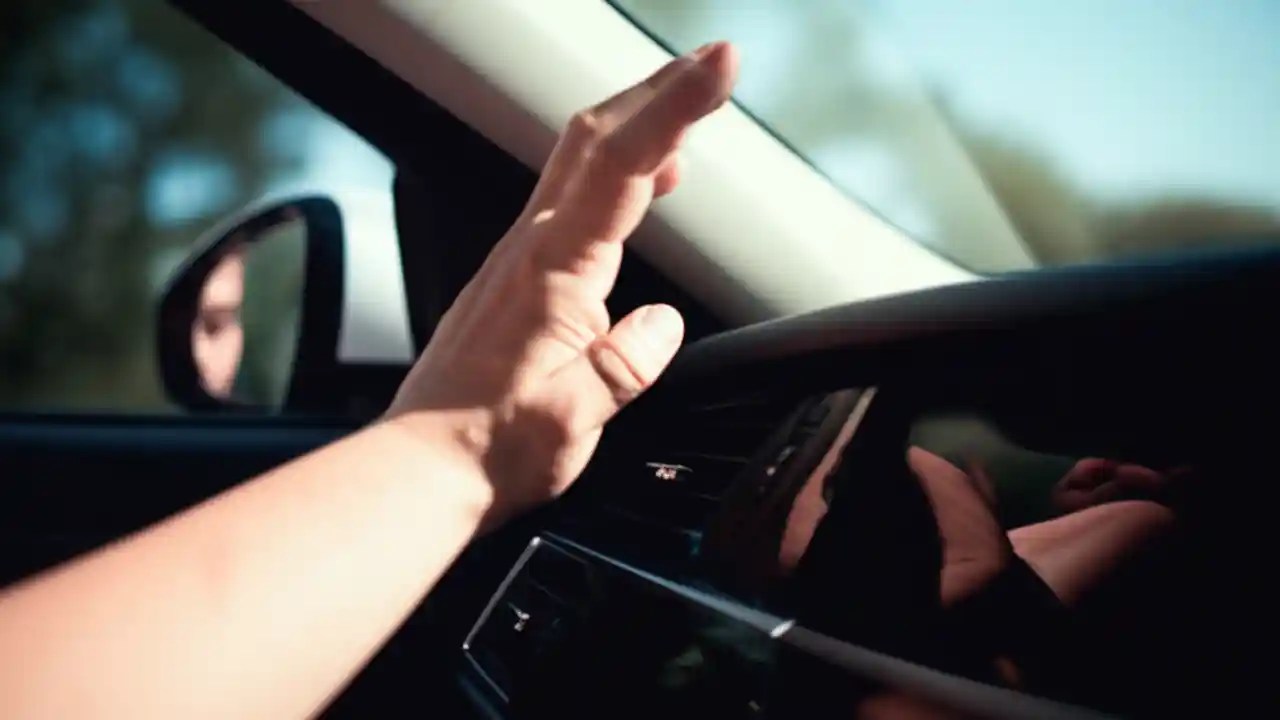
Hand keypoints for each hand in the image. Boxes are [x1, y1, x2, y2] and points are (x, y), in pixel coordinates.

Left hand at [387, 43, 738, 525]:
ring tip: (689, 103)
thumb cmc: (489, 448)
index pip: (623, 166)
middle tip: (715, 61)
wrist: (422, 466)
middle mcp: (530, 248)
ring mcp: (519, 256)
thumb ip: (623, 365)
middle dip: (659, 90)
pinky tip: (643, 184)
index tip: (720, 67)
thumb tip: (663, 323)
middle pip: (595, 138)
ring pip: (578, 160)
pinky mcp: (517, 275)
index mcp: (552, 271)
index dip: (676, 108)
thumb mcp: (570, 419)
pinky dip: (615, 169)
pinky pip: (571, 197)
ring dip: (636, 122)